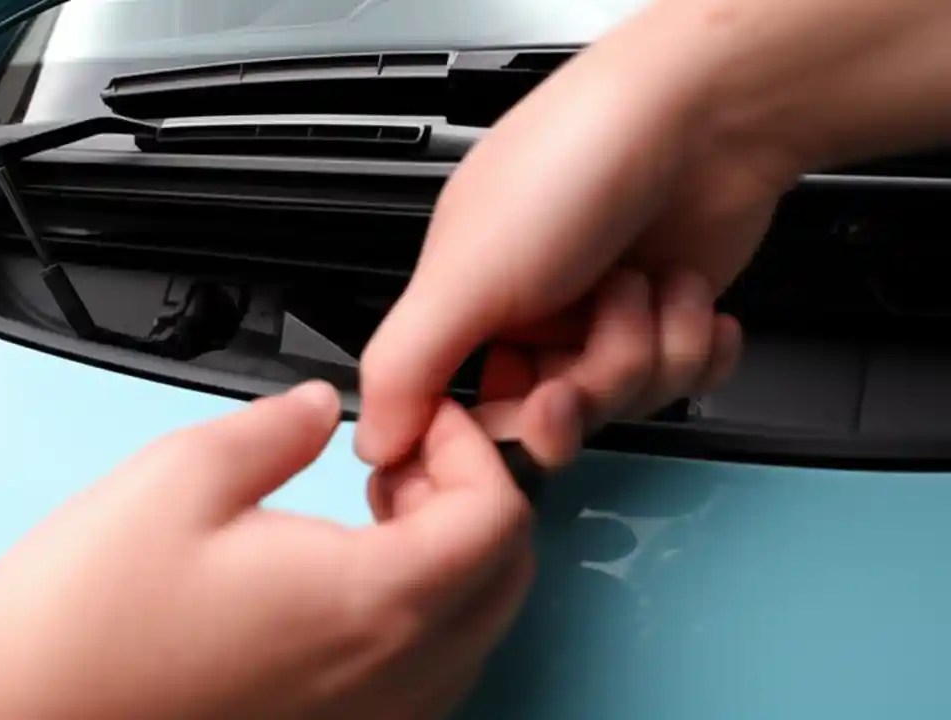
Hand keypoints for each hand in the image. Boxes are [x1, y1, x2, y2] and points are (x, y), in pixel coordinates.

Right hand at [0, 382, 550, 719]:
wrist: (16, 717)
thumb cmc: (84, 620)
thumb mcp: (178, 474)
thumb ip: (276, 427)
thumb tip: (320, 407)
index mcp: (370, 601)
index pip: (499, 516)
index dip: (470, 446)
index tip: (415, 417)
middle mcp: (390, 676)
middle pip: (505, 573)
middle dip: (473, 494)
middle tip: (400, 456)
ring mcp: (369, 718)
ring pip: (476, 626)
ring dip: (454, 551)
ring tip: (374, 507)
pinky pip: (431, 671)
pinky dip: (425, 608)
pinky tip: (351, 573)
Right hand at [356, 0, 950, 466]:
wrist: (701, 115)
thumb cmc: (575, 162)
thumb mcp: (467, 274)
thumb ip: (406, 364)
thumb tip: (371, 444)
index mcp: (467, 309)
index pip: (465, 414)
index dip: (498, 431)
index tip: (526, 419)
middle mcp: (534, 319)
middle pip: (555, 420)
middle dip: (585, 387)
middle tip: (587, 359)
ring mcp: (604, 321)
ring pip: (627, 404)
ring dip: (647, 348)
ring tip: (641, 285)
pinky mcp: (670, 320)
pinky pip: (686, 383)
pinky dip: (696, 347)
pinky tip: (686, 300)